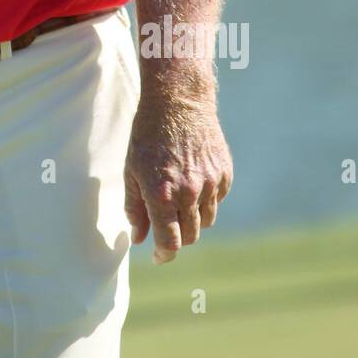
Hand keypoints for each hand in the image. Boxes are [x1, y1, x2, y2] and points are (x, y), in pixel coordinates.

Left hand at [124, 94, 232, 263]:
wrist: (178, 101)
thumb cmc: (148, 135)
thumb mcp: (132, 170)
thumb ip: (135, 208)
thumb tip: (139, 238)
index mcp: (162, 193)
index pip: (170, 242)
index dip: (164, 255)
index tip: (159, 256)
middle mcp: (189, 192)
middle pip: (189, 236)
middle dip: (176, 237)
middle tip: (165, 225)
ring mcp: (211, 183)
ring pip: (205, 221)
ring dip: (191, 220)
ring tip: (178, 198)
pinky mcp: (225, 173)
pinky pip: (217, 201)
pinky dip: (206, 200)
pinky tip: (193, 180)